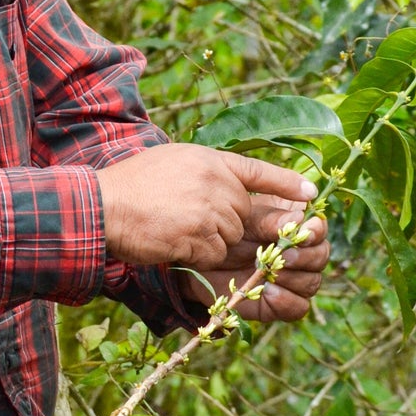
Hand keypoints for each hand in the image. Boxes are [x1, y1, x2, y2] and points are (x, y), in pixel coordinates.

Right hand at [96, 143, 316, 267]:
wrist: (103, 206)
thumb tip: (230, 190)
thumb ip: (204, 173)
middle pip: (244, 213)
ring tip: (174, 226)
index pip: (256, 169)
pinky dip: (197, 255)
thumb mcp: (170, 163)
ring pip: (231, 238)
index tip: (312, 194)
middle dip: (226, 223)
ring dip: (209, 241)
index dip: (285, 182)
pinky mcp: (202, 238)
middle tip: (188, 217)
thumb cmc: (130, 185)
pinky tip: (172, 241)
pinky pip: (215, 255)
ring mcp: (210, 211)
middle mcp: (214, 182)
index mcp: (207, 159)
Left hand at [181, 201, 330, 323]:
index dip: (316, 230)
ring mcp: (291, 278)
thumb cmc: (220, 228)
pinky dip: (287, 300)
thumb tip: (301, 219)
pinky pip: (298, 307)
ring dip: (295, 277)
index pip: (318, 228)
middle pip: (321, 257)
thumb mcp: (243, 218)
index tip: (306, 230)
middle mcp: (298, 252)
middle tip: (284, 256)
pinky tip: (270, 290)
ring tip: (271, 272)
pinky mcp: (279, 302)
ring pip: (312, 282)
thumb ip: (271, 218)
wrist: (198, 257)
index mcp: (292, 224)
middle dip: (306, 257)